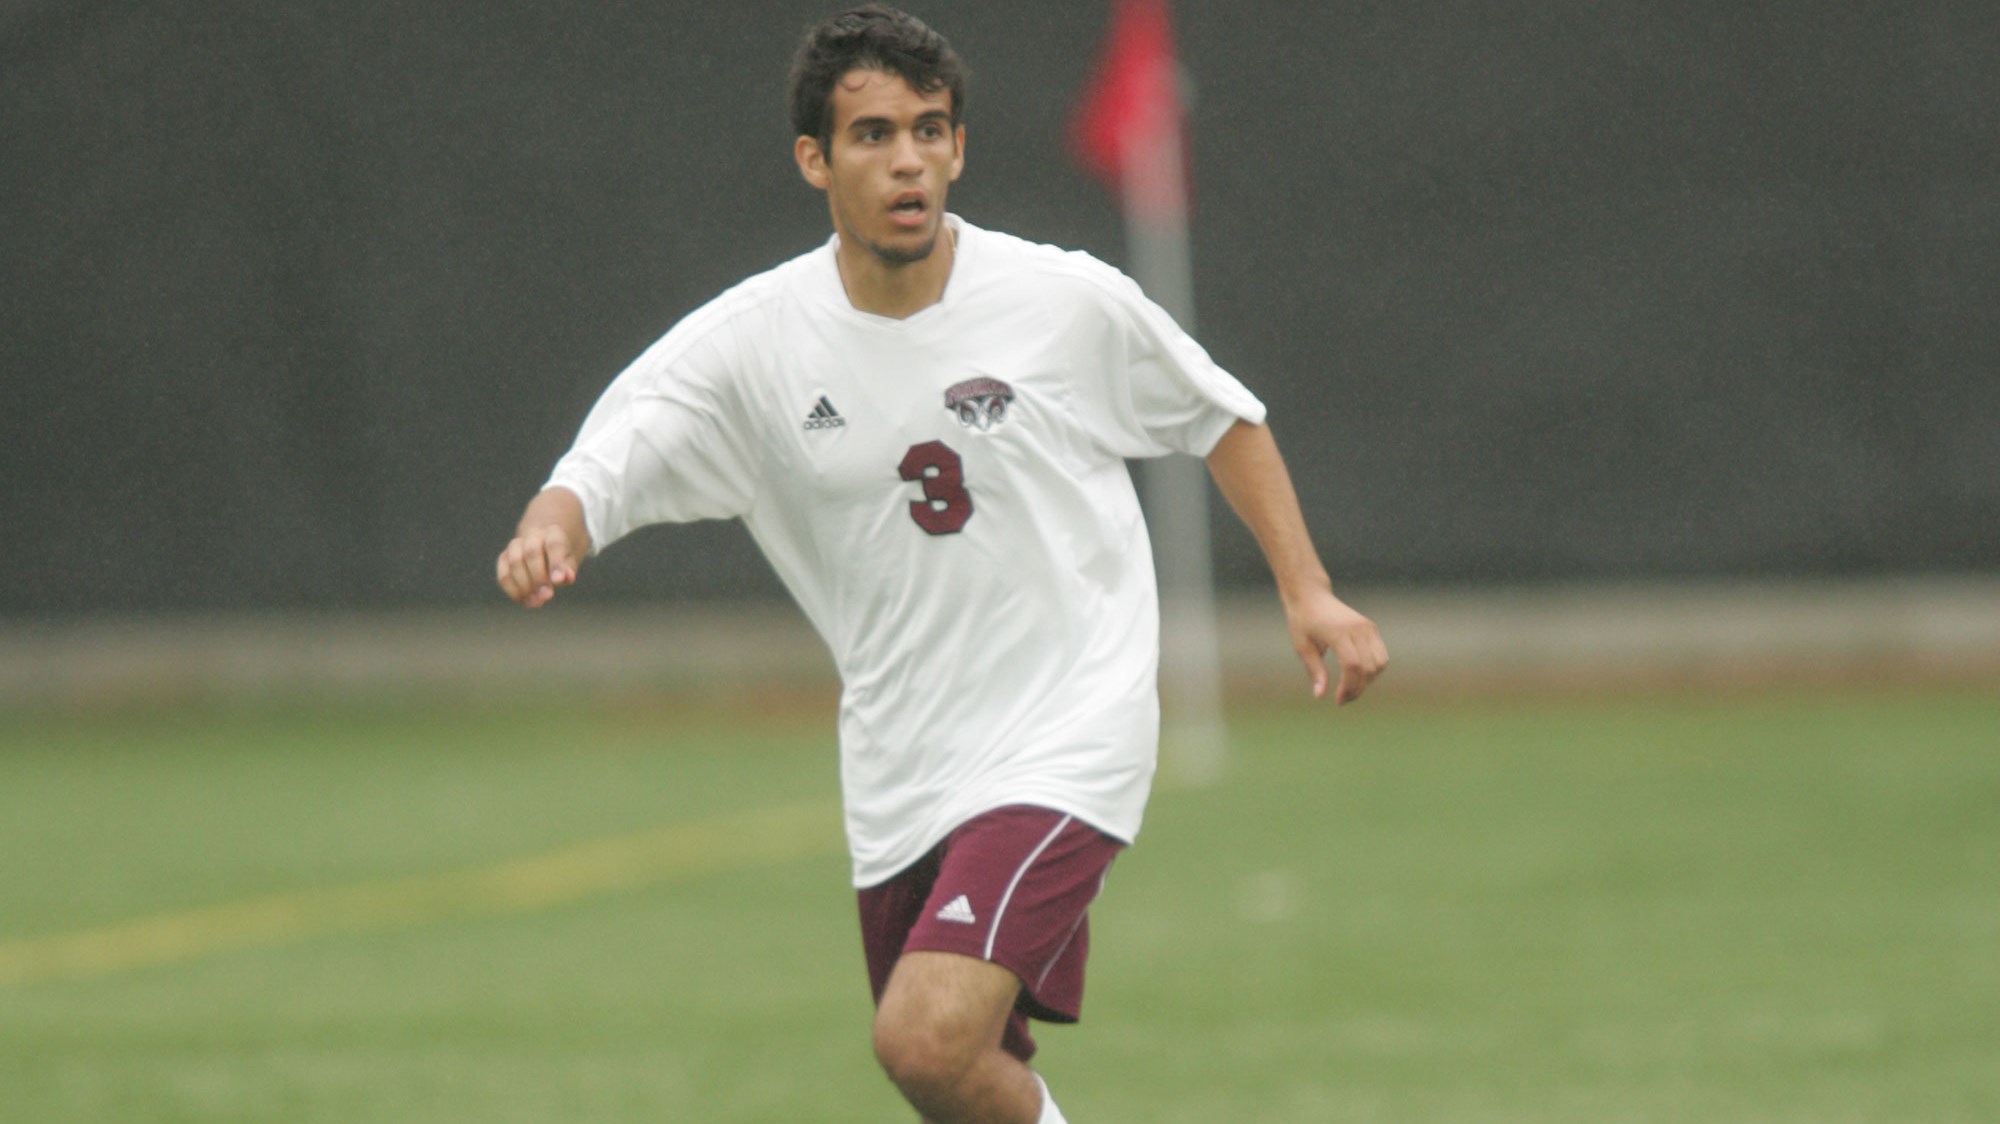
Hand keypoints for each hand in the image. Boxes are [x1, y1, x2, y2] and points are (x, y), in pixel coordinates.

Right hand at [496, 523, 577, 608]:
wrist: (543, 548)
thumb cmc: (559, 559)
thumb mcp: (569, 563)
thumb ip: (568, 570)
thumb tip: (565, 578)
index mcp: (553, 533)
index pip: (554, 544)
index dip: (555, 563)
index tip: (558, 581)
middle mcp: (532, 535)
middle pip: (531, 552)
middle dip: (538, 576)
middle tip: (547, 595)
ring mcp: (515, 546)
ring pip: (514, 563)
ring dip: (525, 585)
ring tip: (537, 601)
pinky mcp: (504, 559)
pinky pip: (503, 575)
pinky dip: (513, 590)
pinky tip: (526, 600)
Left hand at [1286, 587, 1387, 703]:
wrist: (1311, 595)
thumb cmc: (1302, 621)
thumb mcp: (1302, 646)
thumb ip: (1314, 670)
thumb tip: (1320, 696)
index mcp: (1338, 632)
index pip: (1352, 666)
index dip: (1348, 687)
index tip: (1338, 700)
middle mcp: (1357, 628)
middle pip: (1368, 667)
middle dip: (1357, 688)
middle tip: (1342, 699)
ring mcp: (1367, 627)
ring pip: (1379, 663)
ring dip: (1368, 681)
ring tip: (1350, 688)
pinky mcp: (1371, 628)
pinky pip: (1380, 655)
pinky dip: (1373, 670)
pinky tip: (1356, 676)